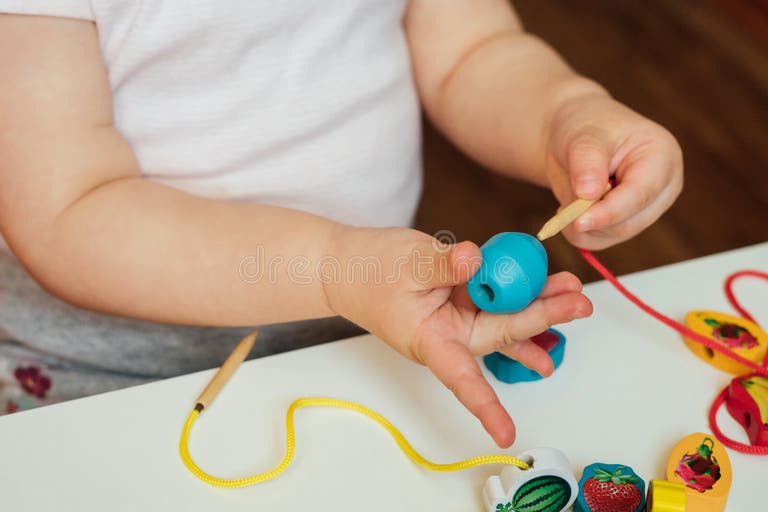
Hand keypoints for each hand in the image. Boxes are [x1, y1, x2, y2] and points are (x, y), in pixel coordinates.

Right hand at [323, 227, 591, 446]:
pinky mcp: (462, 299)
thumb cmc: (369, 272)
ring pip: (505, 317)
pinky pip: (497, 299)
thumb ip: (442, 265)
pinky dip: (521, 293)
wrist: (350, 267)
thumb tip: (475, 259)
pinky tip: (550, 292)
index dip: (484, 405)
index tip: (506, 434)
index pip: (460, 378)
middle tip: (579, 304)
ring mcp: (458, 317)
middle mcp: (449, 335)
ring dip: (539, 306)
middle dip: (540, 320)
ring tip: (574, 296)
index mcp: (430, 340)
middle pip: (501, 335)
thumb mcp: (406, 263)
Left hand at [546, 93, 683, 249]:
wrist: (574, 137)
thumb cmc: (585, 128)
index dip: (609, 211)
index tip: (579, 221)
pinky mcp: (627, 223)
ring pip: (614, 235)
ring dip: (582, 228)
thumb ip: (586, 163)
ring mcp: (646, 208)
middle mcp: (662, 187)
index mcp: (662, 156)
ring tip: (564, 204)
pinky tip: (569, 213)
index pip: (640, 194)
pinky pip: (602, 240)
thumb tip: (589, 194)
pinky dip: (580, 234)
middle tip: (561, 213)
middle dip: (592, 221)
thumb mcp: (582, 137)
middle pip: (630, 222)